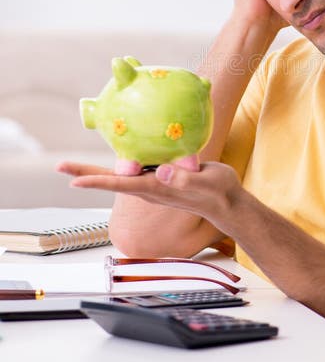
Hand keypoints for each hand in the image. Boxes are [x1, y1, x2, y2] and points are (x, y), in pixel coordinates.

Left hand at [59, 160, 243, 237]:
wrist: (228, 204)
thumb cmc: (220, 193)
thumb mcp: (207, 182)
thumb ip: (186, 178)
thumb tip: (163, 172)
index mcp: (158, 189)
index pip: (122, 184)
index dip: (98, 181)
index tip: (75, 182)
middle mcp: (151, 188)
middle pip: (112, 180)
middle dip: (85, 174)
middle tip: (59, 167)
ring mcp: (155, 184)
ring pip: (120, 176)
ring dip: (96, 172)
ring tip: (73, 167)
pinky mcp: (162, 178)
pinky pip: (135, 170)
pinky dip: (120, 164)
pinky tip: (114, 158)